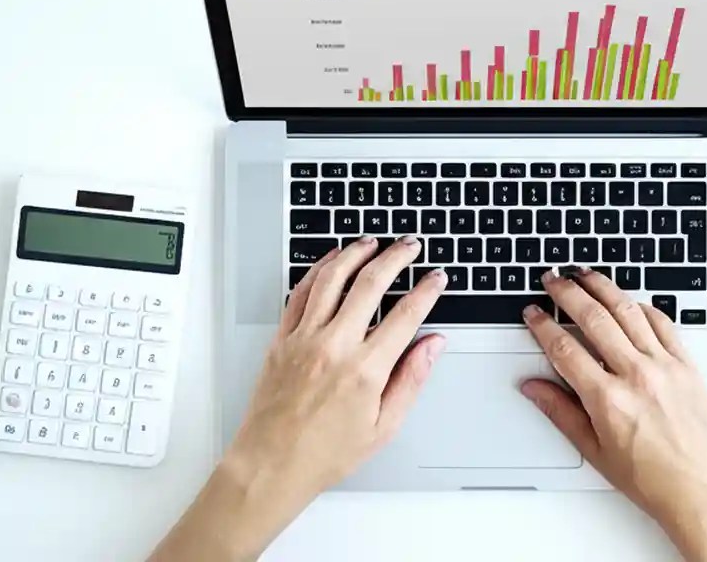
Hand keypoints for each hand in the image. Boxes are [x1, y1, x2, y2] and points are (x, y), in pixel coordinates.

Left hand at [150, 236, 447, 561]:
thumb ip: (411, 379)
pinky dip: (318, 270)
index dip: (426, 290)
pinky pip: (300, 292)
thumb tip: (432, 345)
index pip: (406, 315)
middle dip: (396, 258)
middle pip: (370, 284)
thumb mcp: (383, 426)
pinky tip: (331, 261)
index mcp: (365, 370)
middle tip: (409, 246)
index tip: (436, 278)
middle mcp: (334, 346)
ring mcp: (304, 338)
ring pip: (332, 278)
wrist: (270, 465)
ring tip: (372, 241)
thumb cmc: (324, 454)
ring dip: (355, 253)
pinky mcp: (282, 339)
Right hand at [520, 269, 706, 561]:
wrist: (704, 492)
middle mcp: (637, 376)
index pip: (564, 349)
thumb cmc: (654, 481)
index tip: (532, 314)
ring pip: (628, 311)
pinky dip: (642, 307)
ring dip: (603, 287)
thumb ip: (561, 413)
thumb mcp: (596, 452)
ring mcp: (665, 366)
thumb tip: (533, 388)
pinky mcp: (688, 365)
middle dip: (567, 293)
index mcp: (608, 400)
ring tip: (585, 274)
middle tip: (553, 280)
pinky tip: (630, 301)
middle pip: (594, 318)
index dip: (542, 326)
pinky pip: (663, 324)